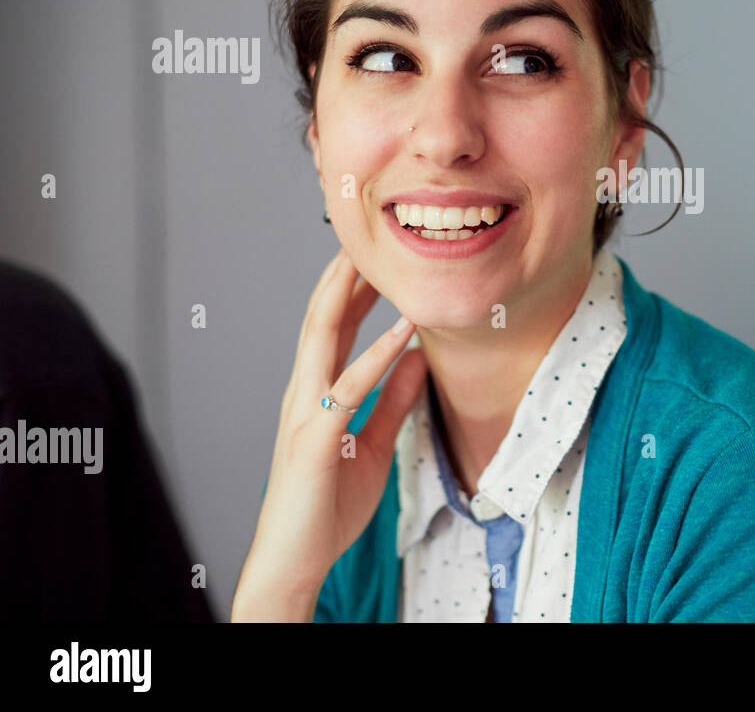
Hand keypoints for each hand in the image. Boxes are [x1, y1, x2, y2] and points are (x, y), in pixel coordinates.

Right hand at [232, 247, 423, 620]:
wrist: (297, 560)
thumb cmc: (328, 505)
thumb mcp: (371, 444)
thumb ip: (391, 401)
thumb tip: (419, 360)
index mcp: (316, 393)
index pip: (331, 327)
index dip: (351, 288)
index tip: (376, 253)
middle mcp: (303, 393)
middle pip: (320, 318)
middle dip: (343, 274)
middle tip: (368, 233)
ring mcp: (304, 413)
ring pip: (322, 338)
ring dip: (350, 296)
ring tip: (375, 260)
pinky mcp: (314, 439)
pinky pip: (348, 388)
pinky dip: (377, 355)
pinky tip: (404, 332)